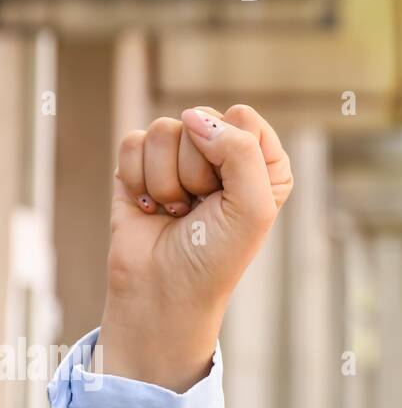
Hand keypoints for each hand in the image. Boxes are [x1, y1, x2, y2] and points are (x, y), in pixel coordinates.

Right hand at [98, 105, 292, 391]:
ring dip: (166, 180)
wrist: (163, 291)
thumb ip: (239, 150)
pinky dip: (138, 180)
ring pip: (163, 129)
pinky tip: (151, 207)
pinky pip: (133, 143)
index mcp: (262, 160)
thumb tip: (193, 116)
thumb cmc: (217, 254)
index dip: (230, 152)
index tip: (229, 193)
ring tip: (177, 210)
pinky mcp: (141, 165)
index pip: (242, 117)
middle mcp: (224, 153)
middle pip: (201, 120)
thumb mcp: (253, 205)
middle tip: (200, 207)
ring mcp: (180, 156)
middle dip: (195, 170)